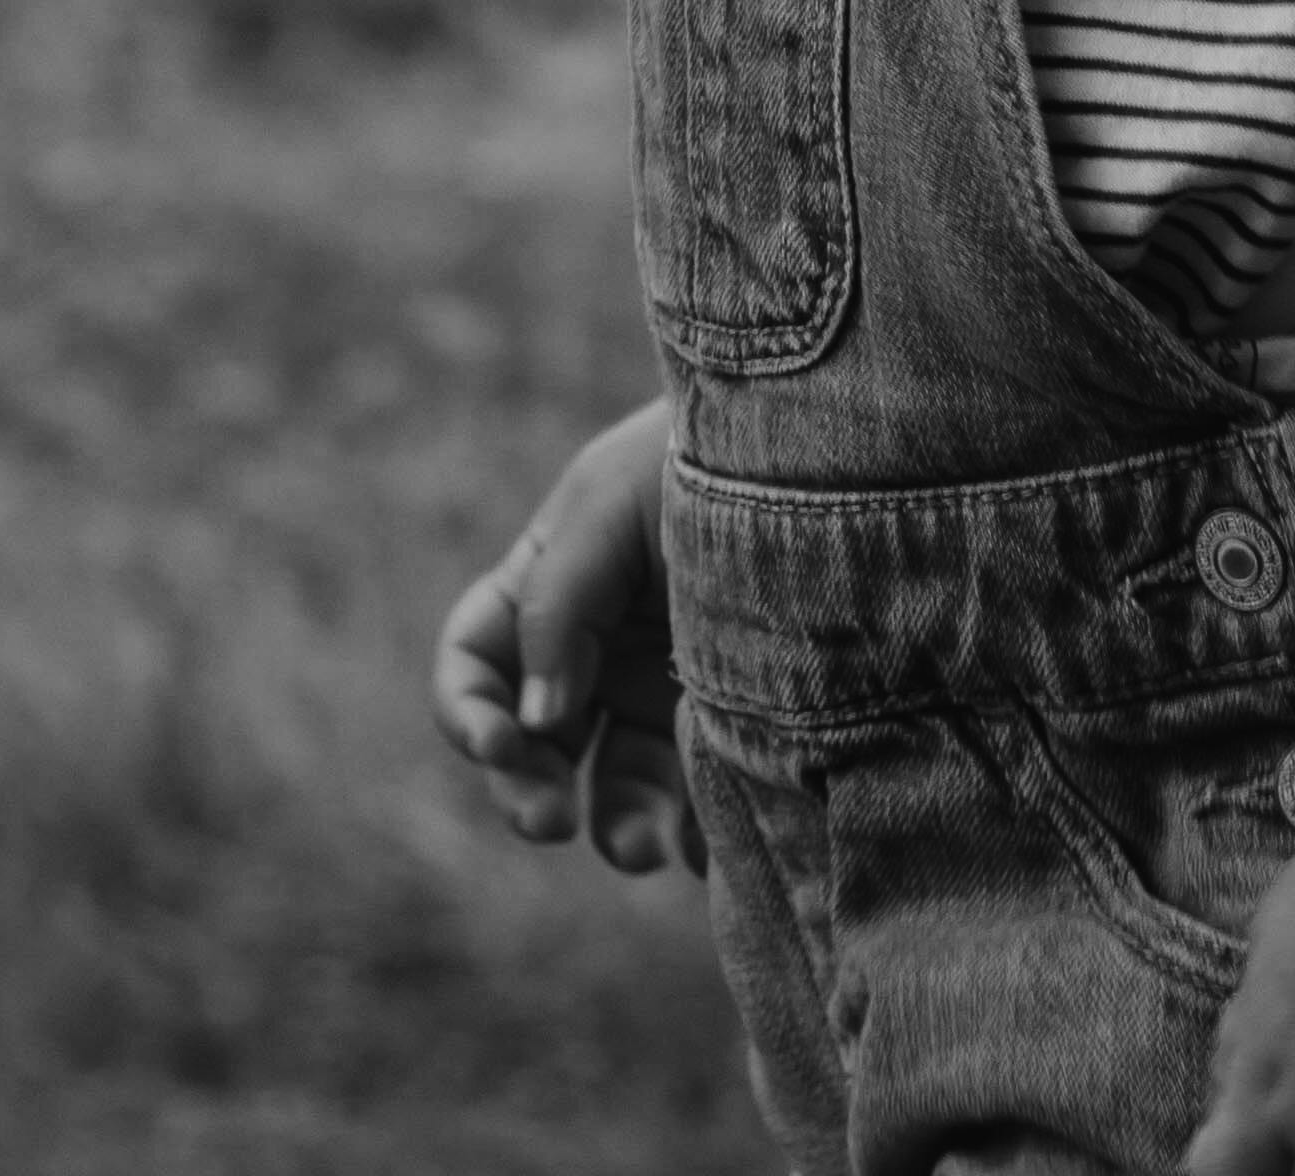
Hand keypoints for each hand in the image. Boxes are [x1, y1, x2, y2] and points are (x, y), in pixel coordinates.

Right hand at [431, 399, 705, 879]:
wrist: (827, 446)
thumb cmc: (704, 455)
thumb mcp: (614, 504)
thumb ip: (558, 605)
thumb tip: (535, 722)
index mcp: (551, 589)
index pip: (474, 662)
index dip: (467, 711)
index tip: (504, 743)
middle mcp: (598, 653)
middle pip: (531, 749)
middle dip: (528, 792)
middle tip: (553, 819)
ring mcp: (666, 696)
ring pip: (617, 796)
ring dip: (617, 831)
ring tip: (645, 848)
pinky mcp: (736, 729)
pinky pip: (705, 807)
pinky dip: (703, 837)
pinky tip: (717, 840)